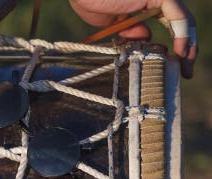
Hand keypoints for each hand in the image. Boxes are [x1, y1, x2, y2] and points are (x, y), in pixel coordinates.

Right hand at [70, 0, 197, 77]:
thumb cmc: (91, 1)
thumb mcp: (112, 22)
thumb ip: (130, 29)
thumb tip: (145, 37)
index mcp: (147, 3)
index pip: (170, 23)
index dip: (176, 42)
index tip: (173, 63)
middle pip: (180, 24)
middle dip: (186, 47)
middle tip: (184, 71)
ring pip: (183, 22)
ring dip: (188, 46)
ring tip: (184, 67)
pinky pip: (178, 18)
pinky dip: (182, 36)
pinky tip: (180, 53)